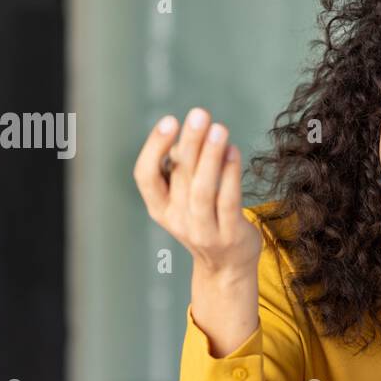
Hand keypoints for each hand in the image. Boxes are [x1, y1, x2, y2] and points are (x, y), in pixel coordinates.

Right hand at [133, 107, 261, 282]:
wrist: (227, 266)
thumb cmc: (206, 219)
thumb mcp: (184, 198)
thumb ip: (182, 169)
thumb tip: (189, 132)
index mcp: (159, 207)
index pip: (145, 176)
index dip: (154, 148)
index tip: (170, 120)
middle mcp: (177, 220)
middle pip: (180, 177)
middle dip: (190, 142)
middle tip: (199, 114)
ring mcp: (203, 231)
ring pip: (202, 190)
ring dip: (211, 157)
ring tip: (219, 129)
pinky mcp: (229, 235)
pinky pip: (228, 202)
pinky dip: (230, 175)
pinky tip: (234, 152)